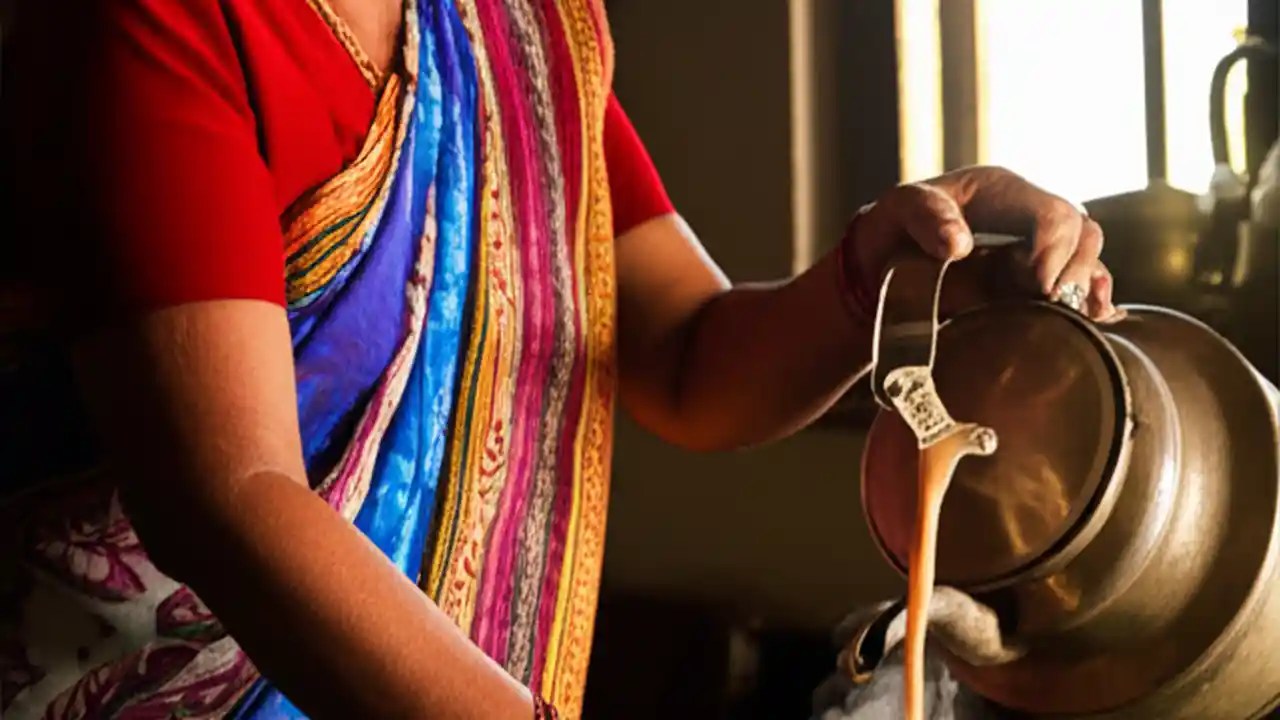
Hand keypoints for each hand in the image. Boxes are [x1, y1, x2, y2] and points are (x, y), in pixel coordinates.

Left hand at [845, 166, 1120, 321]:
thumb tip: (959, 244)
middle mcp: (1028, 214)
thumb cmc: (895, 226)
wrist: (884, 258)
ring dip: (1086, 285)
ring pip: (1088, 256)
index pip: (1051, 212)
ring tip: (1070, 315)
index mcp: (1002, 191)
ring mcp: (1037, 246)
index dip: (1054, 248)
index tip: (1039, 286)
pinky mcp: (1037, 277)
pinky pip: (1081, 282)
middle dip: (1074, 269)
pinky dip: (1091, 299)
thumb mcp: (899, 210)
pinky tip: (1094, 318)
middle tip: (1050, 303)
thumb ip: (926, 217)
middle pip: (1081, 232)